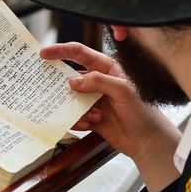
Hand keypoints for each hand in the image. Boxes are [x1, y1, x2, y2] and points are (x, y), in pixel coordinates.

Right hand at [40, 41, 180, 191]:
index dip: (60, 51)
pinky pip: (73, 117)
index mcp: (107, 68)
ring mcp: (93, 100)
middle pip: (69, 78)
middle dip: (62, 86)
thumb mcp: (123, 90)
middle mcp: (97, 82)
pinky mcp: (90, 117)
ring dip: (77, 108)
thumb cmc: (143, 111)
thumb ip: (98, 81)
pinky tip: (91, 124)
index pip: (79, 53)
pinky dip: (78, 121)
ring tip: (95, 115)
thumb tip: (73, 80)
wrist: (147, 140)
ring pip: (69, 100)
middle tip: (53, 92)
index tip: (43, 53)